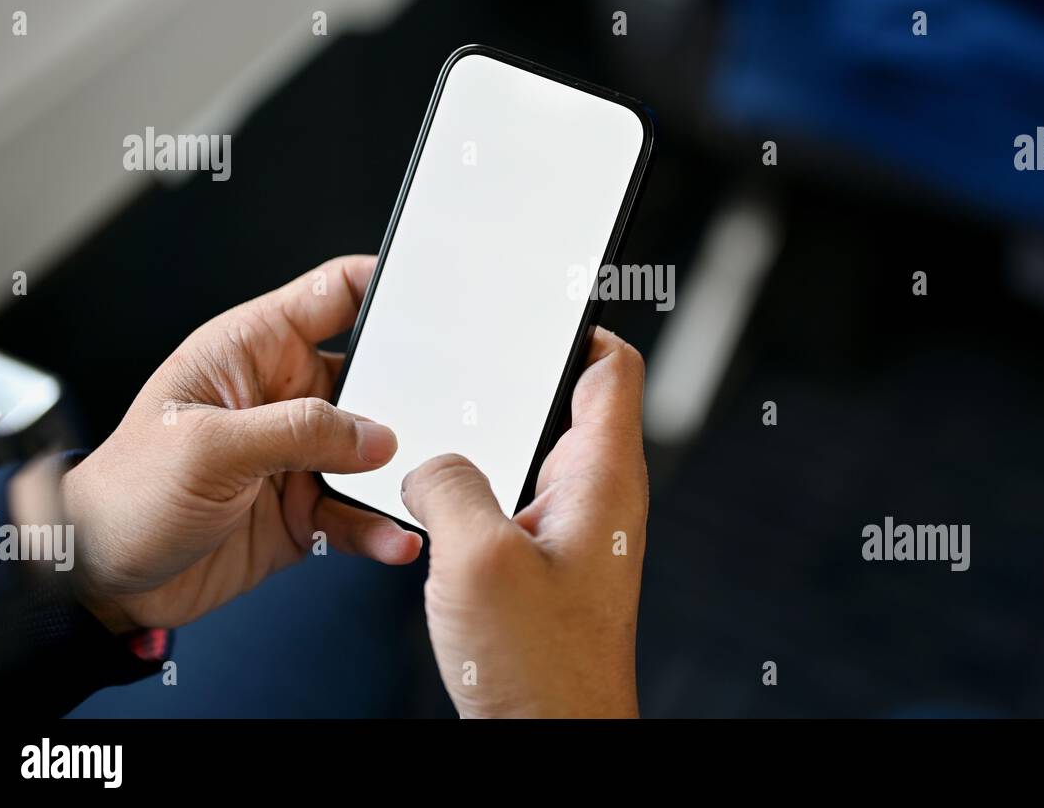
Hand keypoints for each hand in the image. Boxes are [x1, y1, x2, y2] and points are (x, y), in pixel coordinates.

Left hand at [59, 255, 420, 631]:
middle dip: (410, 394)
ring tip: (421, 488)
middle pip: (372, 376)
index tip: (432, 294)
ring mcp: (297, 455)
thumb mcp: (208, 448)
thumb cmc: (124, 494)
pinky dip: (381, 526)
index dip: (384, 283)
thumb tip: (376, 434)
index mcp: (252, 351)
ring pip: (374, 450)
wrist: (100, 581)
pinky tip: (392, 537)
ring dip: (400, 470)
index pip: (333, 295)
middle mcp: (282, 397)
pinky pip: (360, 511)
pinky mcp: (305, 509)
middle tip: (444, 412)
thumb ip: (298, 432)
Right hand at [403, 328, 647, 717]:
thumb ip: (448, 486)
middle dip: (512, 386)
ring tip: (437, 445)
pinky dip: (477, 499)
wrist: (552, 741)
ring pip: (530, 459)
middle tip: (462, 369)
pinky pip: (512, 508)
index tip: (536, 303)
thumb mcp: (474, 558)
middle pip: (566, 406)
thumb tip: (430, 467)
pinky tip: (438, 512)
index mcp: (602, 477)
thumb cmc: (541, 669)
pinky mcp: (548, 566)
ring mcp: (574, 532)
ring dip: (485, 451)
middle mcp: (597, 498)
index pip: (613, 366)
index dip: (577, 324)